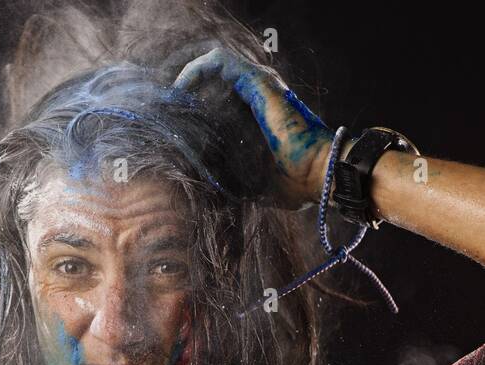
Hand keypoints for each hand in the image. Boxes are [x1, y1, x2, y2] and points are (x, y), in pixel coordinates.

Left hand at [174, 47, 332, 209]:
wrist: (318, 173)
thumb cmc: (291, 182)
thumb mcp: (246, 180)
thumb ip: (224, 175)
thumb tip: (194, 180)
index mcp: (256, 117)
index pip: (219, 101)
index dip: (194, 108)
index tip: (174, 126)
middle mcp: (258, 96)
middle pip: (214, 82)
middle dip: (187, 94)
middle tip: (167, 113)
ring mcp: (260, 85)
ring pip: (214, 67)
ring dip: (188, 79)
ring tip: (171, 101)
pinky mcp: (258, 81)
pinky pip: (220, 61)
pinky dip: (197, 70)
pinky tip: (181, 88)